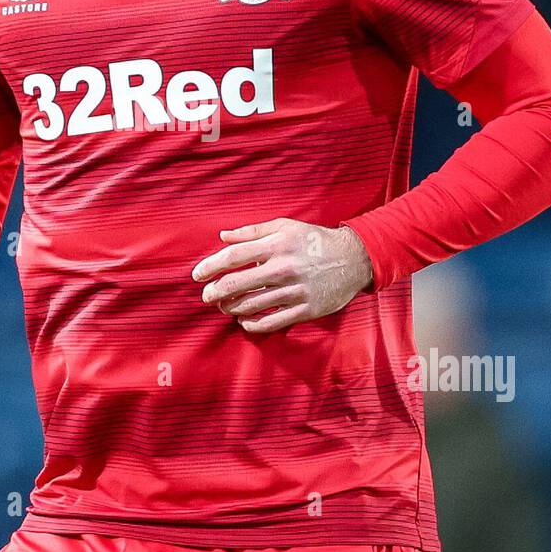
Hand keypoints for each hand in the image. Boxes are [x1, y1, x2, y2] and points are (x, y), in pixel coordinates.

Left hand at [191, 219, 373, 333]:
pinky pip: (272, 322)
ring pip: (252, 305)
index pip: (234, 256)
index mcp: (277, 244)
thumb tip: (223, 236)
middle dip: (215, 292)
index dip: (210, 266)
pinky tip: (244, 322)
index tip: (196, 275)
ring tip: (224, 307)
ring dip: (232, 309)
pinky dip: (253, 325)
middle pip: (238, 284)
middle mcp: (284, 268)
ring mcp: (295, 291)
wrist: (354, 259)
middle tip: (206, 297)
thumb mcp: (285, 226)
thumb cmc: (314, 240)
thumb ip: (253, 231)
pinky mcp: (305, 310)